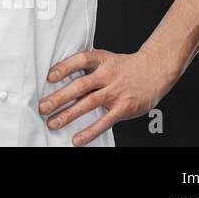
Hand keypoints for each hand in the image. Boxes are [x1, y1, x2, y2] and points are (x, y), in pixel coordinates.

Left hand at [38, 47, 176, 145]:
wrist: (155, 70)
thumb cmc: (124, 67)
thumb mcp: (106, 59)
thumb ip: (87, 68)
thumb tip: (60, 79)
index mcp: (102, 59)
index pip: (80, 60)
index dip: (64, 67)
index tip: (49, 77)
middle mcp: (108, 75)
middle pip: (80, 85)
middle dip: (59, 97)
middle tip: (43, 106)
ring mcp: (116, 92)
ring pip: (89, 103)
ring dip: (69, 115)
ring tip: (53, 123)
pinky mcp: (124, 107)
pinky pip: (105, 121)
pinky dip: (90, 131)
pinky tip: (77, 138)